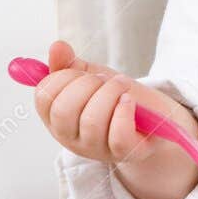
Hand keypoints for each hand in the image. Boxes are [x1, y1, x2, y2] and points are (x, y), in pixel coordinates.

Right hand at [33, 38, 197, 170]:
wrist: (153, 119)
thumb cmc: (116, 98)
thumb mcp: (90, 77)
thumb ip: (69, 64)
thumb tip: (57, 46)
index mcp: (57, 119)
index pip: (44, 98)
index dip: (62, 77)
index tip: (83, 73)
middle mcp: (71, 138)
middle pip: (63, 111)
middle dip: (87, 84)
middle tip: (105, 80)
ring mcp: (96, 149)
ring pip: (92, 121)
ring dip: (110, 93)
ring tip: (122, 87)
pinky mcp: (124, 152)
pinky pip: (118, 135)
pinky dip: (124, 112)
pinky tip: (129, 102)